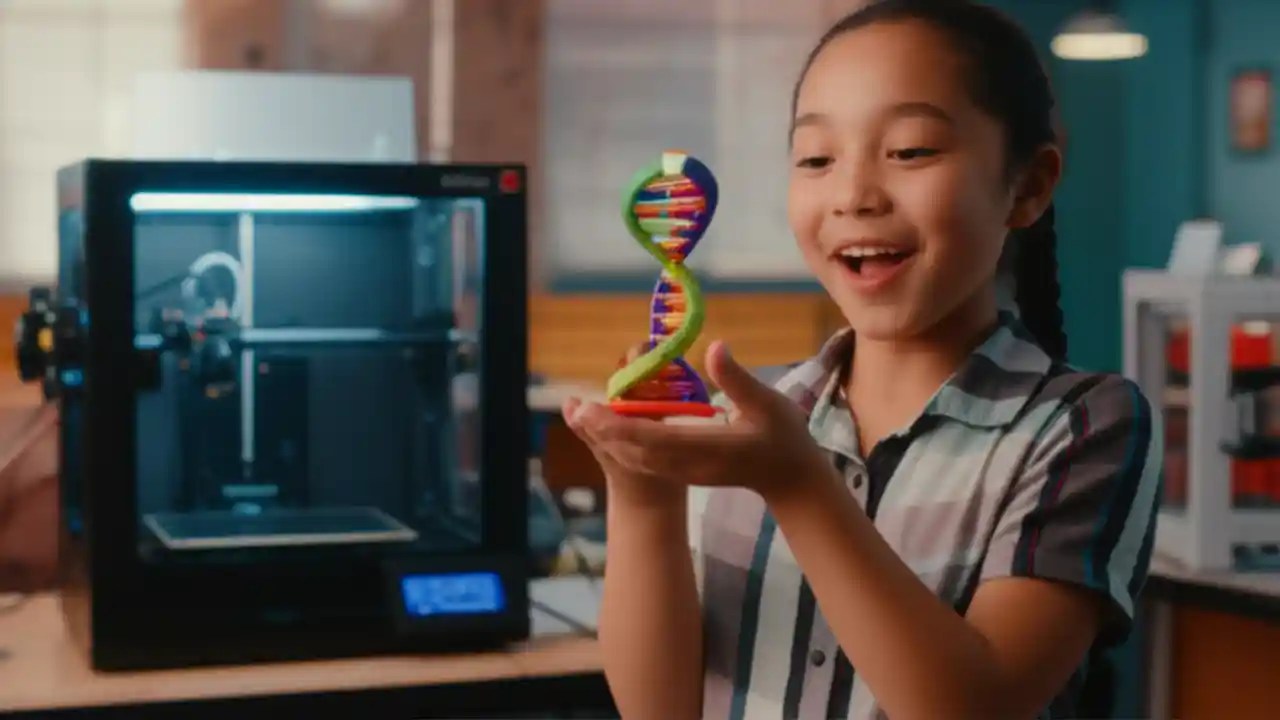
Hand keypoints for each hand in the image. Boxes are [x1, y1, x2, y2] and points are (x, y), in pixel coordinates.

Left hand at [562, 341, 834, 499]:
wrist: (791, 480)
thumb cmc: (785, 438)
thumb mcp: (768, 403)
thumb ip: (736, 378)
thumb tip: (713, 346)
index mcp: (706, 448)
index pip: (654, 438)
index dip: (619, 425)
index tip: (592, 411)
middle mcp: (689, 464)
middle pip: (636, 451)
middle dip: (605, 431)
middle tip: (576, 410)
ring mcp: (685, 472)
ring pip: (638, 459)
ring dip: (610, 439)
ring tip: (584, 417)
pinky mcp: (685, 473)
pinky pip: (646, 462)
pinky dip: (624, 446)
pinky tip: (611, 430)